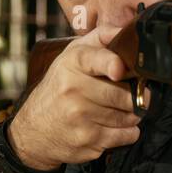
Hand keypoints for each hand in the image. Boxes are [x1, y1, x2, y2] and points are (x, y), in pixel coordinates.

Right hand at [8, 25, 146, 169]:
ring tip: (120, 109)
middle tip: (135, 94)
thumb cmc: (61, 87)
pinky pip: (128, 135)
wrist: (34, 130)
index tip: (119, 70)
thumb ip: (103, 37)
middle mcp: (73, 90)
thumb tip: (131, 31)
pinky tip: (113, 125)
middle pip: (125, 95)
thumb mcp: (73, 55)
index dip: (111, 64)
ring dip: (134, 114)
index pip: (94, 59)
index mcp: (73, 63)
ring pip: (130, 116)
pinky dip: (129, 132)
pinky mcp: (88, 141)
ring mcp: (80, 118)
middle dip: (137, 96)